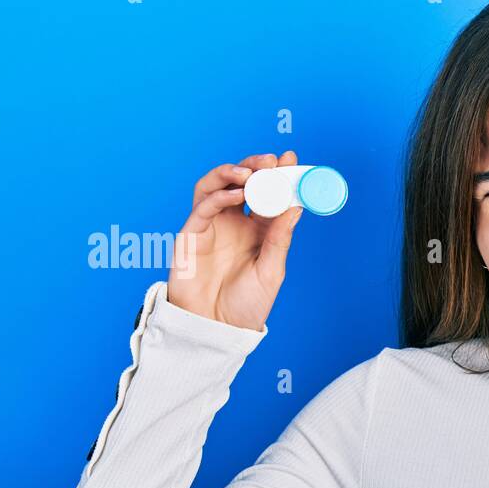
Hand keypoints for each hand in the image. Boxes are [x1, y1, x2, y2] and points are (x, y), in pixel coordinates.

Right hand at [166, 151, 303, 330]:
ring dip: (233, 172)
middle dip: (256, 167)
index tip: (291, 159)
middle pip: (242, 183)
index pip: (269, 196)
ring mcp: (212, 226)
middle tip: (272, 160)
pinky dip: (220, 195)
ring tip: (252, 171)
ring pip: (218, 186)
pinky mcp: (192, 233)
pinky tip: (238, 193)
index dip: (279, 176)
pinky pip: (203, 206)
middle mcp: (235, 224)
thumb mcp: (271, 270)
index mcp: (258, 232)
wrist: (216, 328)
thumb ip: (280, 237)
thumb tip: (296, 205)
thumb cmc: (245, 305)